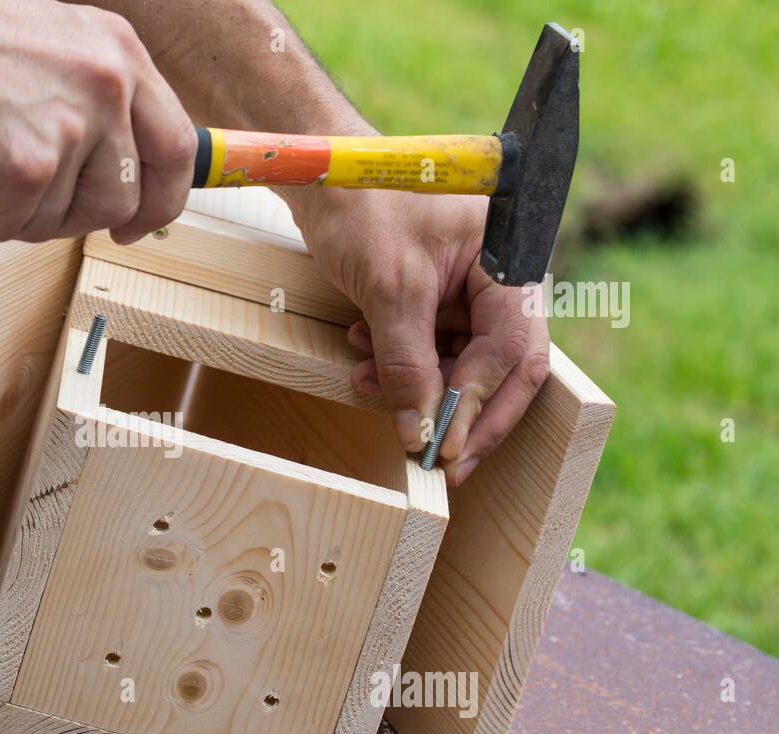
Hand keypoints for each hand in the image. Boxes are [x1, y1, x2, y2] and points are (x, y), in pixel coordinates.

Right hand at [0, 0, 196, 243]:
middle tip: (32, 213)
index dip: (163, 197)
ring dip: (12, 215)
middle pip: (124, 198)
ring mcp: (68, 130)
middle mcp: (106, 87)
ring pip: (60, 221)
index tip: (141, 221)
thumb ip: (82, 96)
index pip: (175, 146)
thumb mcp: (41, 47)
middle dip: (79, 219)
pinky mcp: (24, 172)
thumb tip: (101, 165)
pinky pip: (4, 230)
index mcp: (117, 53)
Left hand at [291, 189, 550, 485]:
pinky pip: (430, 348)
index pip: (514, 353)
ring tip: (366, 380)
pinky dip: (398, 364)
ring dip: (416, 384)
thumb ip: (407, 362)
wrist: (322, 175)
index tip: (447, 449)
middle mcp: (498, 280)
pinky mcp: (434, 298)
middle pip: (499, 367)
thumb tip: (420, 431)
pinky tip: (362, 360)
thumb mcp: (389, 288)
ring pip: (459, 364)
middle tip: (432, 456)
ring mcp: (467, 290)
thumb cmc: (364, 205)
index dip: (480, 407)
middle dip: (458, 411)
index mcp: (507, 263)